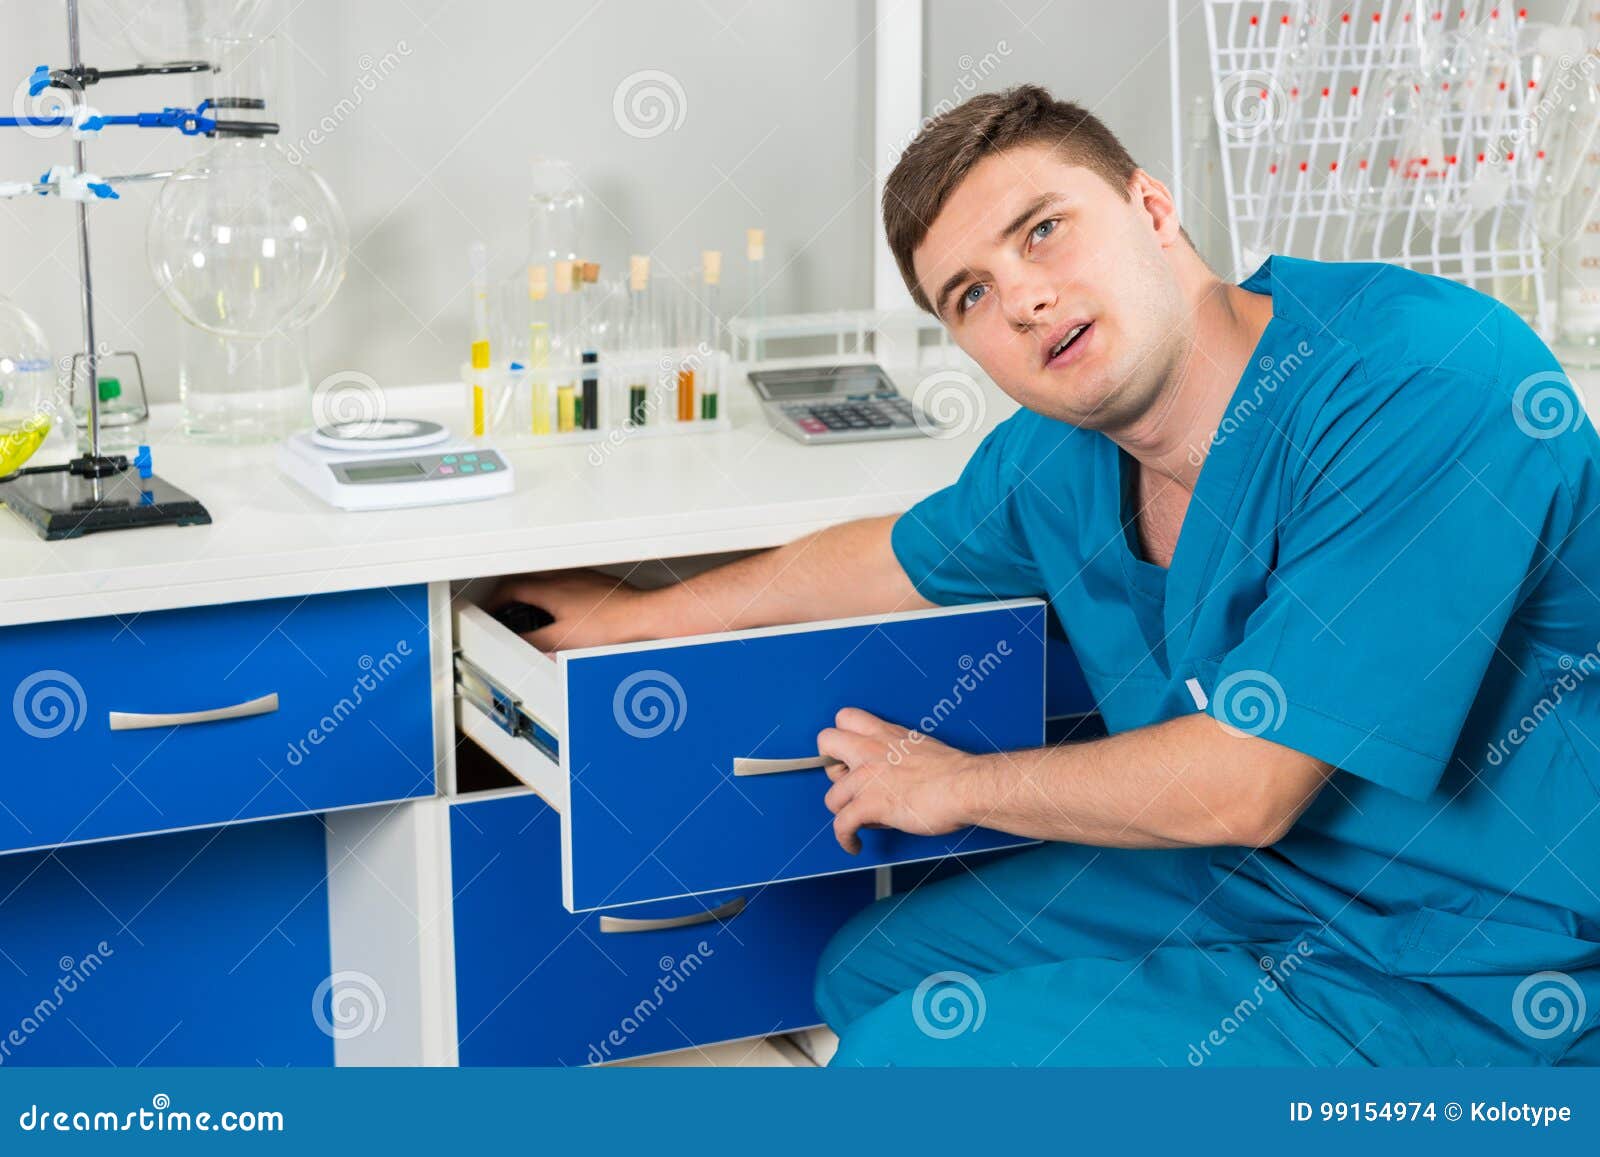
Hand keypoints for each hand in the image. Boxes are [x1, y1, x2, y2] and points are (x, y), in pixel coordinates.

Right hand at [486, 570, 654, 651]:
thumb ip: (535, 641)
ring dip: (533, 591)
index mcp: (551, 589)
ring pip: (547, 579)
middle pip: (526, 578)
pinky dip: (555, 593)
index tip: (489, 610)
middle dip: (510, 593)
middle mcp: (565, 578)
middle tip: (503, 607)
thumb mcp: (563, 640)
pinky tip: (564, 608)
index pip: (510, 587)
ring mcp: (583, 578)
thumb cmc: (611, 626)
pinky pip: (567, 582)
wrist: (644, 617)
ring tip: (529, 608)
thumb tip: (516, 642)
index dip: (494, 600)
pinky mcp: (598, 583)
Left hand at [817, 708, 978, 854]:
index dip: (841, 738)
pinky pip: (841, 824)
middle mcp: (871, 751)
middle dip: (830, 765)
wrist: (965, 786)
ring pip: (831, 796)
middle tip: (847, 782)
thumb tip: (891, 773)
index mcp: (885, 734)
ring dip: (843, 811)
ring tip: (860, 820)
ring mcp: (867, 778)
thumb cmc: (954, 772)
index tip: (849, 756)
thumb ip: (899, 753)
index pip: (845, 718)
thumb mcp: (921, 747)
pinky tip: (854, 844)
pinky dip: (845, 838)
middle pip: (825, 742)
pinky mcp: (870, 805)